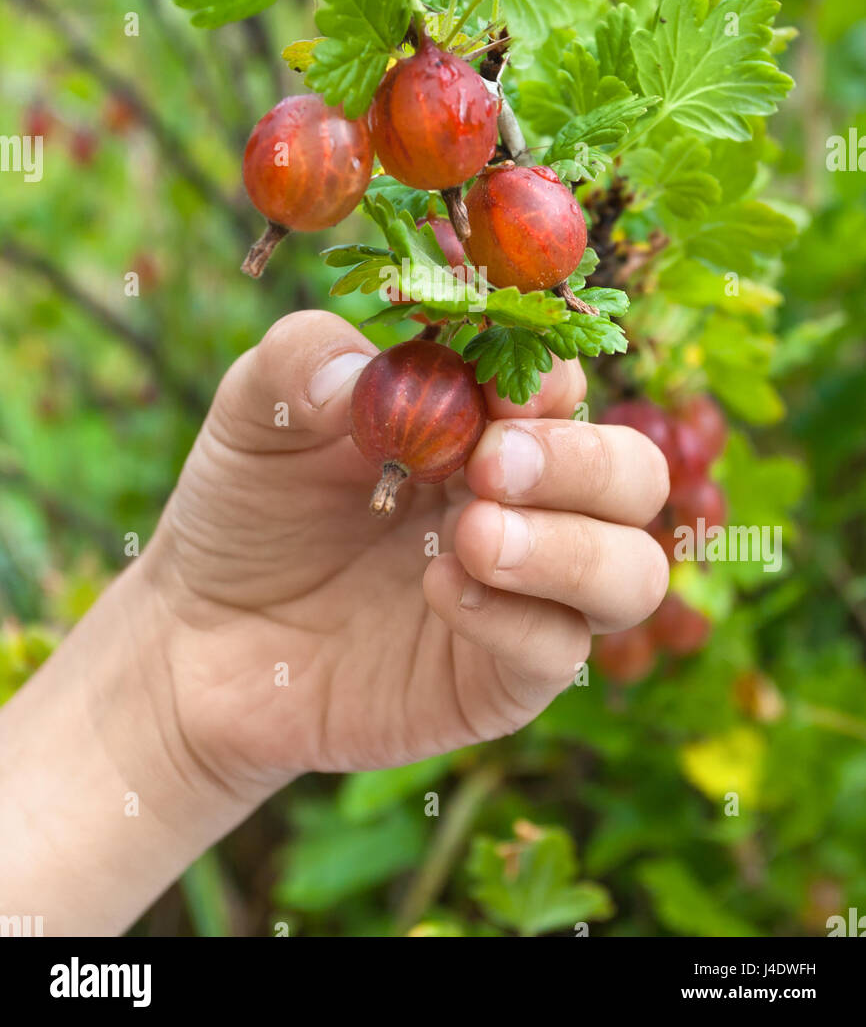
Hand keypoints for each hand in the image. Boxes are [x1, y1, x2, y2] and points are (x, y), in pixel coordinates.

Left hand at [146, 310, 669, 798]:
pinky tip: (437, 589)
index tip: (493, 387)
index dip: (547, 378)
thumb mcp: (255, 411)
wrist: (198, 636)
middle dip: (584, 461)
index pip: (566, 387)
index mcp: (487, 422)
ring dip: (573, 546)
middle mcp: (528, 503)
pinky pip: (558, 652)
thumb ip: (301, 360)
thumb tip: (363, 371)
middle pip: (635, 475)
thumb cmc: (247, 507)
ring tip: (473, 534)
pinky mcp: (499, 678)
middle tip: (493, 463)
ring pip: (633, 571)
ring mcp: (525, 594)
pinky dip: (515, 618)